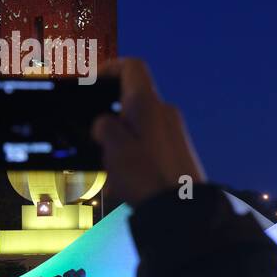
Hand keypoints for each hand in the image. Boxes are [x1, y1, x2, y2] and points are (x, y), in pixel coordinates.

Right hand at [91, 58, 205, 205]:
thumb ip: (104, 127)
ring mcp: (174, 132)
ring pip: (138, 125)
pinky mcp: (178, 152)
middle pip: (132, 100)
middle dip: (110, 116)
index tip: (92, 80)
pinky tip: (124, 180)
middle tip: (94, 137)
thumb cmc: (148, 177)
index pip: (132, 67)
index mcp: (148, 104)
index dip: (110, 68)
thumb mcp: (114, 148)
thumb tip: (105, 123)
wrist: (183, 209)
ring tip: (109, 166)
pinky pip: (149, 144)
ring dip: (120, 140)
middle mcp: (165, 112)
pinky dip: (133, 155)